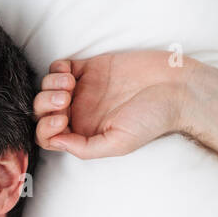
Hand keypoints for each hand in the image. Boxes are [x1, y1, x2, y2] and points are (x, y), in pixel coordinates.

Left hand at [33, 52, 194, 159]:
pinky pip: (59, 68)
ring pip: (46, 88)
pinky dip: (57, 70)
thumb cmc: (152, 120)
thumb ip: (85, 148)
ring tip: (69, 86)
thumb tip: (54, 142)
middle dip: (44, 106)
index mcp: (83, 135)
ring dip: (49, 87)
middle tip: (65, 101)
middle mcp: (79, 114)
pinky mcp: (89, 68)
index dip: (45, 129)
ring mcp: (82, 90)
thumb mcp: (119, 143)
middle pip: (41, 112)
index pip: (48, 137)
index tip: (62, 121)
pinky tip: (70, 74)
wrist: (176, 88)